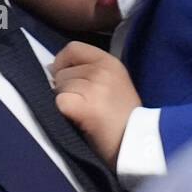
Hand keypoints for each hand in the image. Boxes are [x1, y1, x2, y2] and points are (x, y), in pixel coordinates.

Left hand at [50, 41, 141, 166]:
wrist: (139, 144)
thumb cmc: (123, 118)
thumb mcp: (113, 82)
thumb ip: (88, 70)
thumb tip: (53, 68)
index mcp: (110, 62)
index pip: (73, 48)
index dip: (62, 62)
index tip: (65, 77)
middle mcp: (102, 70)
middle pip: (62, 70)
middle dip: (64, 87)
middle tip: (83, 103)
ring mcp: (94, 87)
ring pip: (59, 87)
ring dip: (65, 101)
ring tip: (85, 113)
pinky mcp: (85, 107)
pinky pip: (60, 102)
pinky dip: (64, 112)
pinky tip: (80, 120)